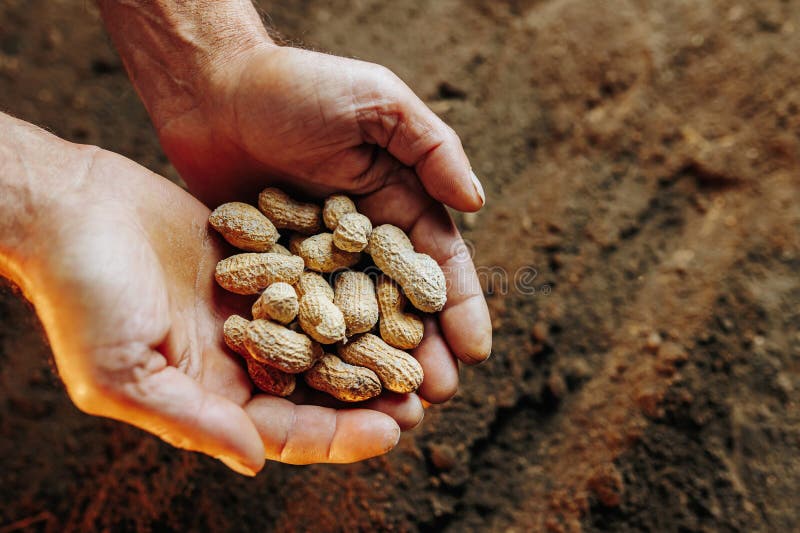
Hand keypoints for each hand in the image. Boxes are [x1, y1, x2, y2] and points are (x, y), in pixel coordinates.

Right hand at [0, 123, 406, 474]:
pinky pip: (312, 275)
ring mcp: (252, 304)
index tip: (392, 432)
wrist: (70, 209)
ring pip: (325, 330)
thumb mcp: (124, 374)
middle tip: (425, 396)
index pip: (286, 428)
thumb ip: (192, 421)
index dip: (338, 436)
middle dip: (369, 393)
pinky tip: (389, 280)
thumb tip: (256, 459)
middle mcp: (239, 355)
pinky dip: (349, 282)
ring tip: (422, 344)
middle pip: (318, 384)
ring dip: (371, 340)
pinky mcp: (259, 258)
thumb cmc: (83, 294)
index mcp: (210, 394)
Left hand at [154, 45, 492, 402]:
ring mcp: (315, 260)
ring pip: (352, 321)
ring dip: (372, 363)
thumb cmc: (299, 86)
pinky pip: (297, 318)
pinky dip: (313, 352)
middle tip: (437, 396)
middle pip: (398, 304)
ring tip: (390, 407)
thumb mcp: (377, 101)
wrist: (212, 90)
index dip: (459, 306)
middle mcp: (361, 239)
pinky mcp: (271, 271)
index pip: (435, 263)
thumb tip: (476, 203)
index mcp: (397, 202)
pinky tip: (323, 388)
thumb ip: (432, 147)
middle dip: (421, 349)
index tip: (476, 350)